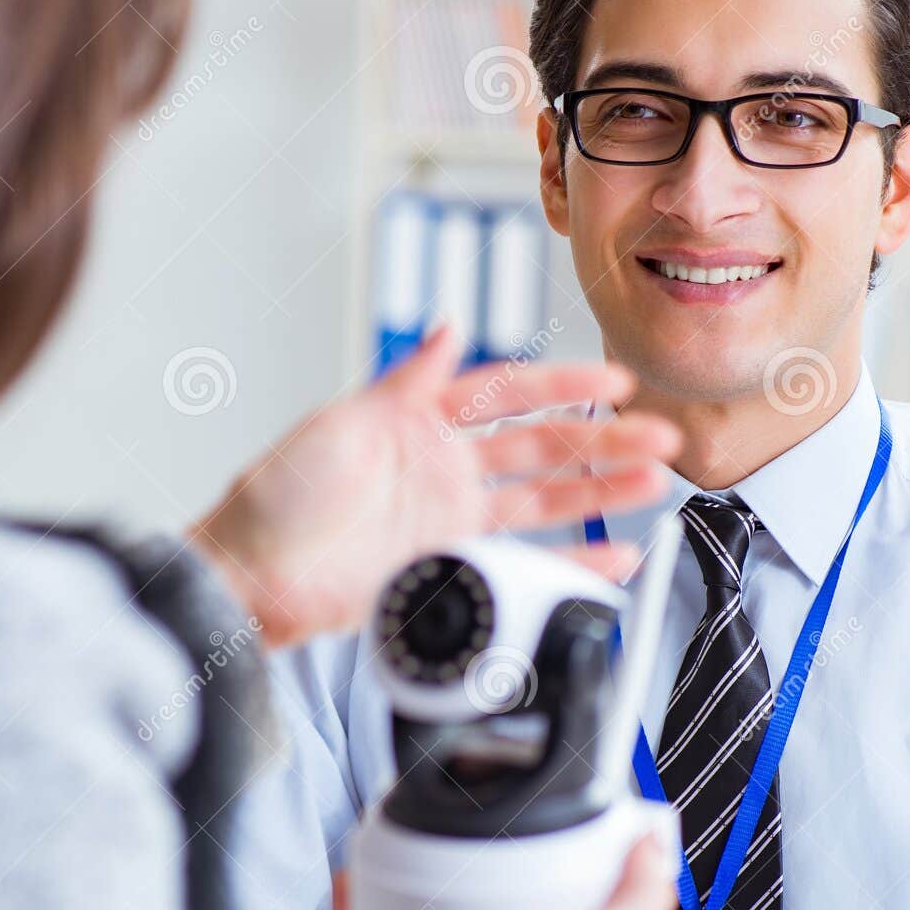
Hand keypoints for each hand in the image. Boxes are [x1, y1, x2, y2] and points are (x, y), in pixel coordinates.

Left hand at [188, 325, 680, 646]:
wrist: (253, 578)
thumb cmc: (278, 497)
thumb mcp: (342, 422)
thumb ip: (406, 381)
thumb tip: (445, 331)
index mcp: (421, 421)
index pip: (508, 393)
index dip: (562, 383)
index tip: (612, 380)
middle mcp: (445, 468)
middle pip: (542, 448)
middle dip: (604, 441)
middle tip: (657, 437)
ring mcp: (452, 519)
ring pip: (545, 501)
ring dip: (599, 493)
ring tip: (650, 486)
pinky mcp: (451, 566)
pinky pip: (523, 562)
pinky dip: (569, 563)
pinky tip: (609, 557)